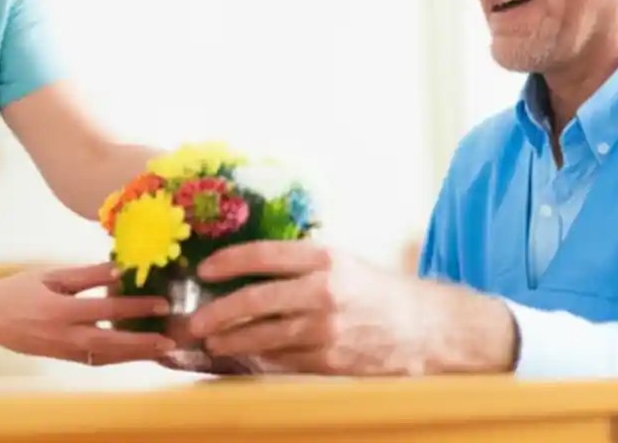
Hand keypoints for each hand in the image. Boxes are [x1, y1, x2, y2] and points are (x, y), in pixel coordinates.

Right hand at [0, 263, 175, 365]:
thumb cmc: (18, 290)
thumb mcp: (51, 276)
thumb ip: (86, 275)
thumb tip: (120, 269)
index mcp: (61, 310)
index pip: (106, 309)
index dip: (136, 307)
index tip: (161, 303)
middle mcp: (64, 336)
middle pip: (111, 343)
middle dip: (142, 342)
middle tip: (169, 340)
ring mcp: (63, 351)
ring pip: (106, 357)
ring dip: (135, 355)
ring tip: (160, 350)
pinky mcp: (63, 358)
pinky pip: (95, 361)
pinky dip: (117, 358)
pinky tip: (135, 353)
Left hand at [187, 241, 516, 375]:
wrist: (423, 328)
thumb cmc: (375, 290)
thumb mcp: (341, 261)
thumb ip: (298, 262)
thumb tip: (246, 264)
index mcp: (324, 258)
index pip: (262, 255)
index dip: (227, 261)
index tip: (204, 269)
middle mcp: (323, 292)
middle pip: (254, 300)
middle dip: (217, 311)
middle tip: (194, 319)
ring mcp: (325, 330)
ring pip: (263, 336)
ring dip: (231, 340)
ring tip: (212, 340)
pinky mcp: (329, 361)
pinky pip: (282, 360)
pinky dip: (260, 357)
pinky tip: (245, 355)